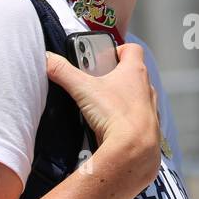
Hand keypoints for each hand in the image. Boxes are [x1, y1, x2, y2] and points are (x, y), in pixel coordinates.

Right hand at [45, 43, 160, 181]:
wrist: (135, 149)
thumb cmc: (117, 114)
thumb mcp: (83, 89)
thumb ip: (64, 72)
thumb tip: (49, 60)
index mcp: (135, 71)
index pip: (131, 49)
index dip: (117, 50)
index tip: (102, 57)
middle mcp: (146, 88)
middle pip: (130, 74)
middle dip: (112, 76)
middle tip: (94, 81)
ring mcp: (149, 108)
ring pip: (134, 96)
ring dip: (119, 99)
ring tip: (100, 106)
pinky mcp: (148, 128)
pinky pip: (135, 118)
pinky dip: (124, 120)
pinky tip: (110, 126)